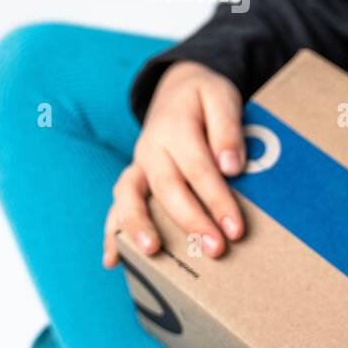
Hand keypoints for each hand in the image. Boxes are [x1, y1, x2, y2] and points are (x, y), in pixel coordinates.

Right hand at [101, 61, 246, 269]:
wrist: (176, 87)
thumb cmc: (204, 98)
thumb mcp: (221, 97)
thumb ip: (226, 129)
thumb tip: (230, 166)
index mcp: (175, 126)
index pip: (198, 167)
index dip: (217, 199)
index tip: (235, 228)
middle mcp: (151, 148)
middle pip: (167, 187)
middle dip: (190, 221)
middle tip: (214, 249)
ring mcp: (138, 165)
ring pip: (129, 196)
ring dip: (139, 226)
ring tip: (152, 253)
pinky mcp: (133, 179)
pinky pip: (116, 206)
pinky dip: (111, 233)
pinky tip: (112, 260)